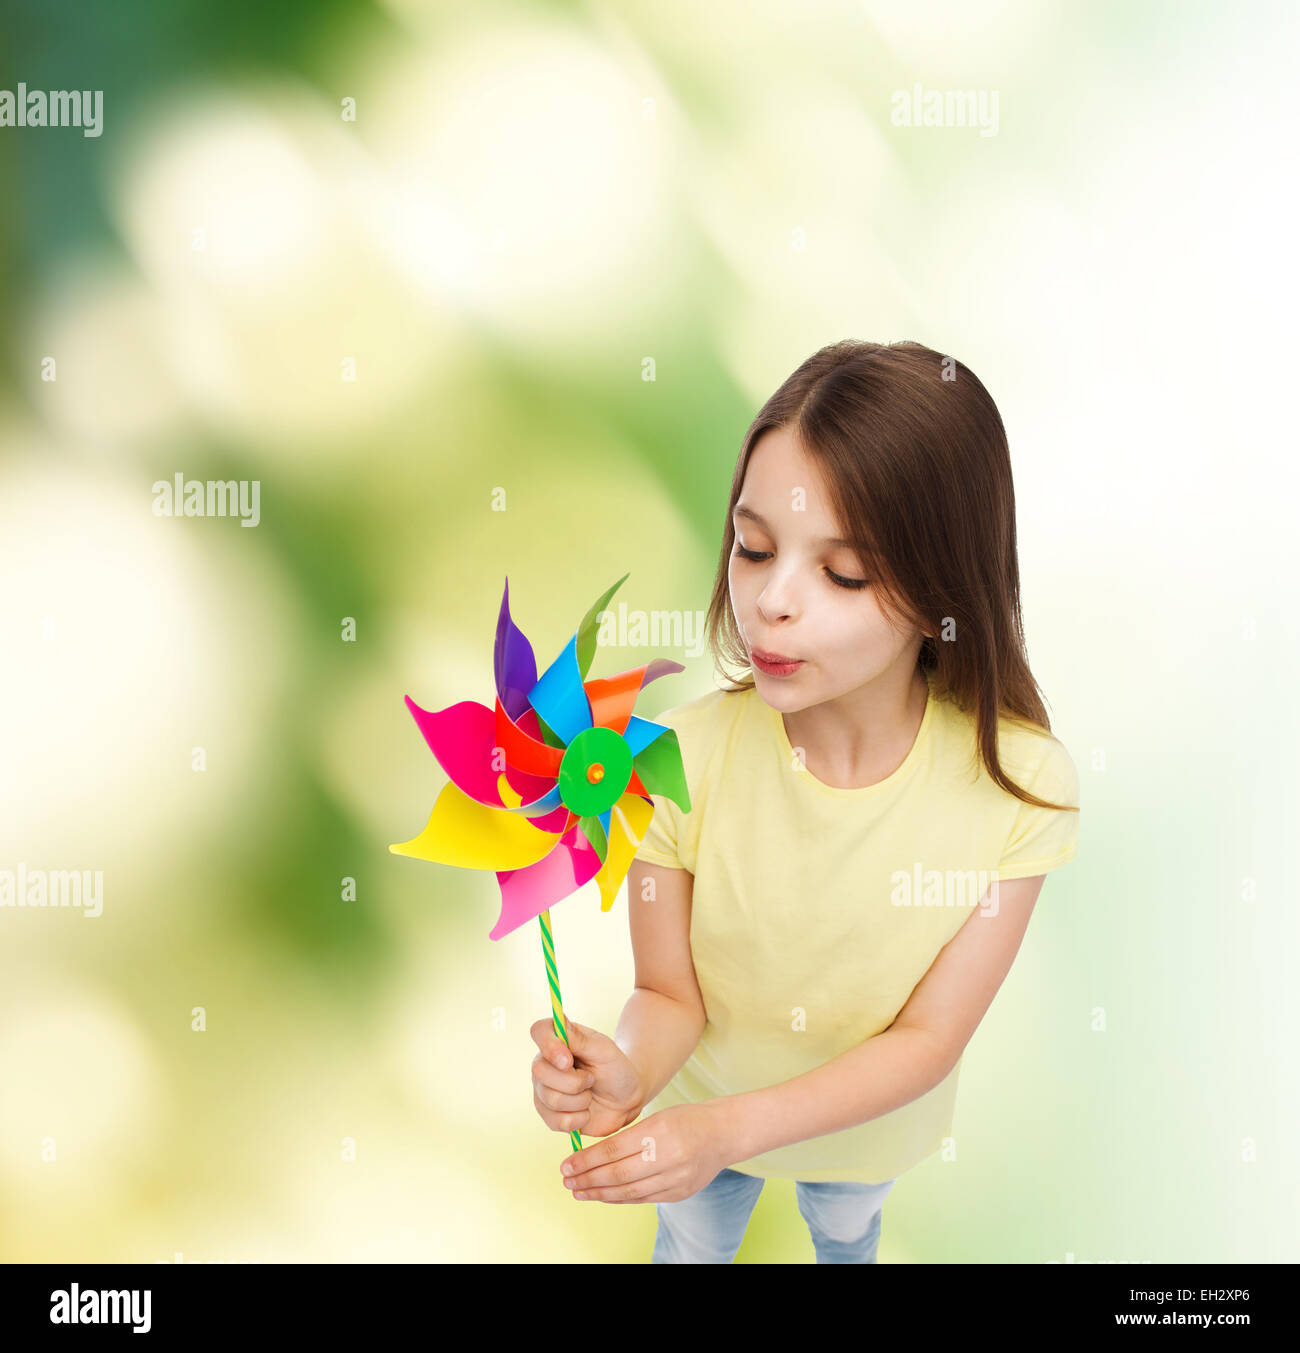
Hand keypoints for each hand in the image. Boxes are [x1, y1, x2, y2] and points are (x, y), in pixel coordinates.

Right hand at [529, 1017, 644, 1139]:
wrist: (625, 1101)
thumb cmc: (615, 1069)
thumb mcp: (604, 1050)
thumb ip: (580, 1039)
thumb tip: (559, 1021)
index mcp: (558, 1040)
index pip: (538, 1031)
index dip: (549, 1045)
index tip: (568, 1060)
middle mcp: (545, 1063)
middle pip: (539, 1071)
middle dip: (574, 1081)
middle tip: (591, 1079)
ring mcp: (543, 1090)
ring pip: (550, 1098)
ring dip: (580, 1100)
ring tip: (590, 1094)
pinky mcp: (548, 1115)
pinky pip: (556, 1121)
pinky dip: (579, 1119)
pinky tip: (586, 1112)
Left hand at [558, 1103, 728, 1203]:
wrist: (724, 1134)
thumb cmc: (686, 1120)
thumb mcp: (657, 1117)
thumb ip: (628, 1137)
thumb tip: (591, 1156)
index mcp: (659, 1130)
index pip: (614, 1150)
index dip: (586, 1160)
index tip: (565, 1165)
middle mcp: (669, 1157)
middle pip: (618, 1174)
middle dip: (588, 1179)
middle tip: (566, 1181)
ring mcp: (676, 1178)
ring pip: (629, 1191)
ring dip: (600, 1193)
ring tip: (579, 1192)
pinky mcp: (680, 1193)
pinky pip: (643, 1199)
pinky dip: (620, 1198)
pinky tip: (604, 1196)